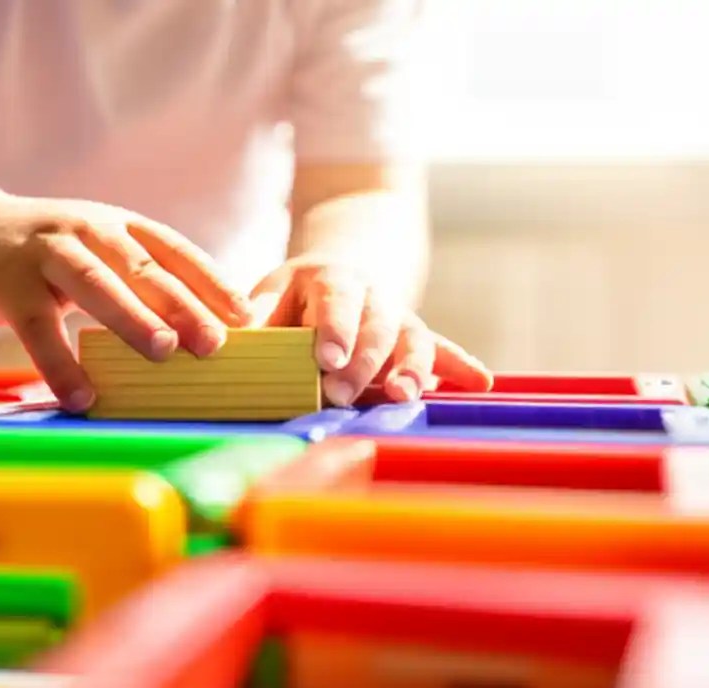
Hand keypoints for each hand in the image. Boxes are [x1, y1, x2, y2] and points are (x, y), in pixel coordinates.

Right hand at [0, 195, 251, 410]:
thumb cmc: (47, 255)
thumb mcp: (96, 250)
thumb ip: (139, 280)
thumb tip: (205, 332)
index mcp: (118, 225)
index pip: (174, 249)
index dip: (211, 280)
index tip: (246, 316)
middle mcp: (87, 230)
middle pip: (141, 266)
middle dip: (182, 303)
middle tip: (214, 341)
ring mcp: (45, 253)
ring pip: (94, 285)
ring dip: (131, 318)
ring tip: (163, 352)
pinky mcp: (8, 285)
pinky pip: (37, 328)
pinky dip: (61, 363)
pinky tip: (82, 395)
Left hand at [250, 256, 491, 406]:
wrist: (339, 271)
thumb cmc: (293, 295)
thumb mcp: (269, 293)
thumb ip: (256, 318)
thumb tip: (230, 342)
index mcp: (331, 279)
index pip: (336, 302)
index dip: (334, 329)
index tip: (326, 357)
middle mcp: (373, 296)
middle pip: (375, 327)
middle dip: (362, 363)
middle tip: (342, 394)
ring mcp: (399, 317)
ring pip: (412, 339)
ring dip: (411, 368)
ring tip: (404, 396)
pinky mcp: (416, 339)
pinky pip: (441, 350)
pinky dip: (460, 365)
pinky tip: (479, 382)